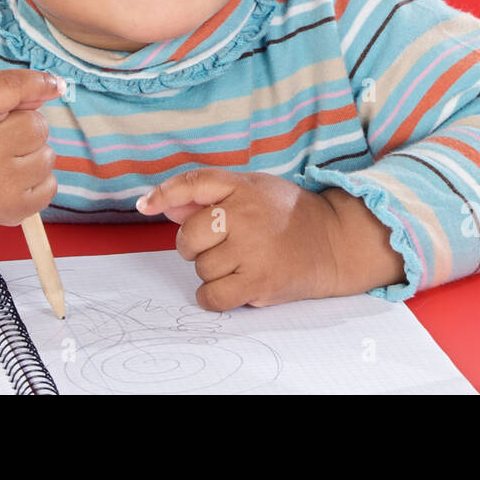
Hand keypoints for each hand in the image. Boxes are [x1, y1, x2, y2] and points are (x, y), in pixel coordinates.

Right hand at [0, 68, 64, 241]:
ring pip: (47, 155)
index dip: (37, 82)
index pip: (11, 87)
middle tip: (1, 135)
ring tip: (3, 160)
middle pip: (37, 124)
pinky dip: (37, 180)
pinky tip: (12, 179)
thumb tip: (49, 89)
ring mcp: (0, 183)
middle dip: (27, 124)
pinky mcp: (14, 208)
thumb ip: (3, 88)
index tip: (54, 85)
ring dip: (33, 154)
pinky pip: (51, 183)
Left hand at [135, 167, 343, 310]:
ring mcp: (252, 249)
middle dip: (195, 246)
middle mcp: (246, 214)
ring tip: (241, 262)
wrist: (335, 242)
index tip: (144, 205)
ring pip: (201, 269)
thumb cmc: (288, 216)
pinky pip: (212, 296)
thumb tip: (163, 206)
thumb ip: (208, 197)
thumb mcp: (252, 191)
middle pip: (189, 237)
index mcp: (243, 186)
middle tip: (222, 245)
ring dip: (212, 271)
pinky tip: (233, 286)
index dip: (164, 193)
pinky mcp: (259, 281)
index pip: (194, 183)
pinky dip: (214, 297)